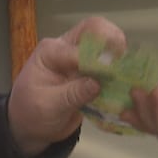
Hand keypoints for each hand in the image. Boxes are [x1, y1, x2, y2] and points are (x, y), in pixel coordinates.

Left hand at [7, 16, 126, 155]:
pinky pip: (108, 63)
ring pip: (104, 42)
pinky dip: (118, 70)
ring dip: (118, 56)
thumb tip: (97, 83)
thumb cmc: (31, 114)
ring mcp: (79, 59)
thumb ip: (72, 94)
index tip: (109, 77)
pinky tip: (125, 82)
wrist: (29, 128)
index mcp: (51, 51)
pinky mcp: (89, 72)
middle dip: (112, 42)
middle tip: (124, 63)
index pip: (79, 48)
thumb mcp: (48, 106)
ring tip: (128, 73)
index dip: (97, 62)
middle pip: (94, 29)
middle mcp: (66, 49)